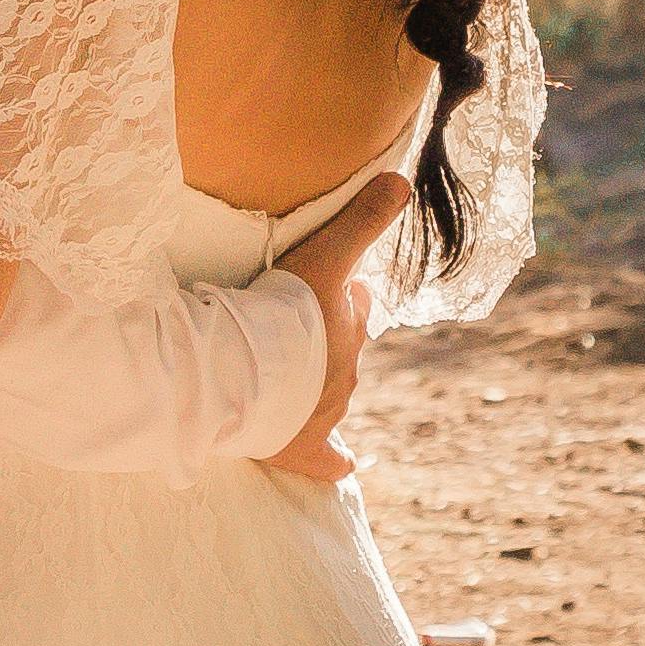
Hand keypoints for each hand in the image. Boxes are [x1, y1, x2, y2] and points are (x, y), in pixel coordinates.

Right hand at [260, 171, 409, 488]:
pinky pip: (325, 460)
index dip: (344, 295)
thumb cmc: (283, 313)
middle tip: (296, 326)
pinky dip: (332, 461)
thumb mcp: (325, 254)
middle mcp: (343, 376)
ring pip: (330, 398)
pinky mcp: (298, 448)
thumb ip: (361, 219)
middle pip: (342, 351)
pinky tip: (341, 464)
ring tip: (288, 376)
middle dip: (326, 341)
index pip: (355, 307)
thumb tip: (403, 181)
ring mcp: (322, 415)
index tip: (328, 286)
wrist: (242, 374)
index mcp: (348, 332)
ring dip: (315, 386)